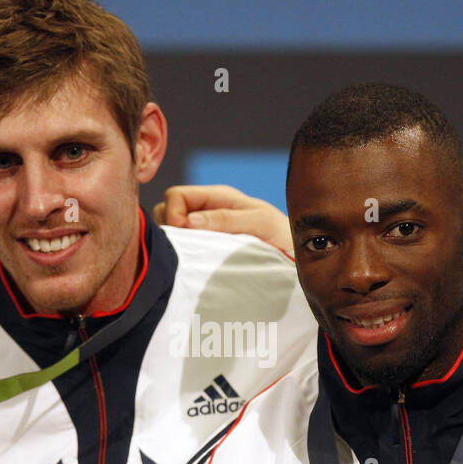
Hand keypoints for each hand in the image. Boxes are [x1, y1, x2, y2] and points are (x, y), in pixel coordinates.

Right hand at [153, 184, 292, 253]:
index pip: (176, 195)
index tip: (185, 235)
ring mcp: (205, 232)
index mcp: (217, 197)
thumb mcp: (259, 223)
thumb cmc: (283, 237)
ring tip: (194, 259)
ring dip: (176, 245)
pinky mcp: (206, 252)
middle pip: (166, 212)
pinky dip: (182, 257)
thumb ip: (225, 219)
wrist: (296, 260)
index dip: (173, 213)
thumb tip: (188, 221)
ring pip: (170, 233)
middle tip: (189, 249)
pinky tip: (195, 267)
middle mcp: (207, 212)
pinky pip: (182, 251)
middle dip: (170, 230)